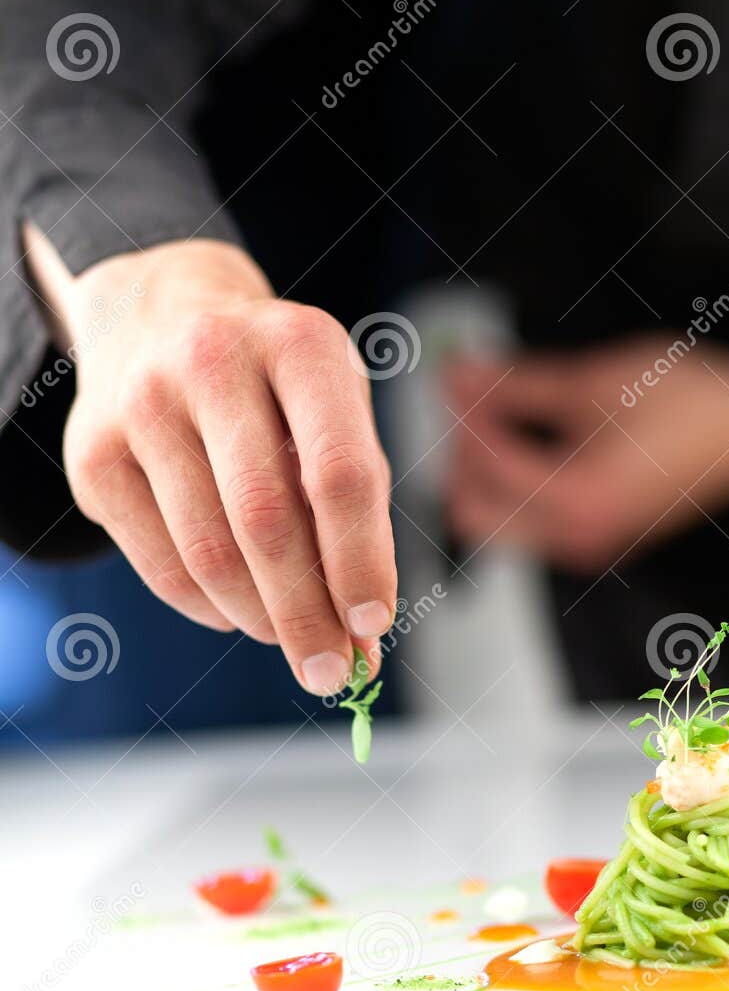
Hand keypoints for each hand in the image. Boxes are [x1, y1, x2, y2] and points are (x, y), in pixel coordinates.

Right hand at [25, 230, 395, 692]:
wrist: (159, 318)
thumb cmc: (277, 389)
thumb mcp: (335, 416)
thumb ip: (360, 514)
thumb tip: (363, 639)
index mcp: (299, 344)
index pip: (339, 474)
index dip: (360, 561)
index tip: (372, 626)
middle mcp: (213, 360)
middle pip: (267, 523)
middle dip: (305, 615)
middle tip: (330, 672)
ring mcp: (143, 403)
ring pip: (210, 555)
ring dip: (259, 620)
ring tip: (288, 638)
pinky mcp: (94, 454)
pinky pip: (163, 568)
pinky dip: (209, 610)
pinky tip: (236, 611)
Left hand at [443, 339, 728, 571]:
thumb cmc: (692, 407)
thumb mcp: (595, 381)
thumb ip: (517, 383)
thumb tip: (461, 375)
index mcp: (577, 502)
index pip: (486, 464)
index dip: (463, 413)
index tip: (454, 372)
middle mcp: (577, 540)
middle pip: (474, 512)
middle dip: (464, 456)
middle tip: (473, 400)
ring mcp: (587, 548)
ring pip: (498, 524)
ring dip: (485, 473)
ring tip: (501, 412)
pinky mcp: (597, 542)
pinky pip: (531, 525)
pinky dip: (517, 487)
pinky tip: (529, 439)